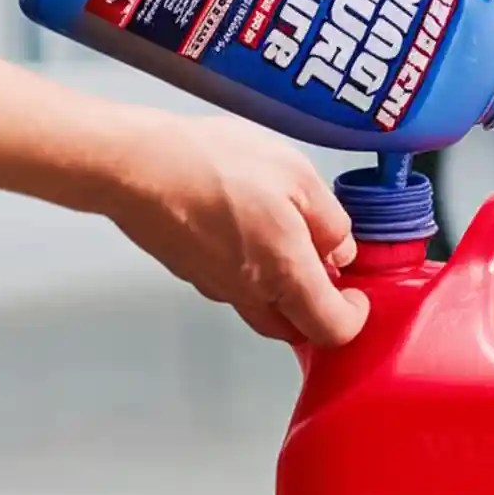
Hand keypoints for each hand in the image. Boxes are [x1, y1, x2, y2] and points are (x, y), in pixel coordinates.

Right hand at [105, 113, 368, 346]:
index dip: (354, 317)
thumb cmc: (213, 164)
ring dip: (284, 291)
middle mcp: (249, 293)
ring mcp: (215, 286)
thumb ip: (330, 221)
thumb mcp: (297, 176)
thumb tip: (340, 250)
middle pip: (295, 330)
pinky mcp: (190, 271)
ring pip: (262, 309)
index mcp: (285, 274)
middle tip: (326, 270)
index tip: (357, 292)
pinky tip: (248, 228)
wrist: (136, 165)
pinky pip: (232, 285)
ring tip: (287, 240)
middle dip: (317, 310)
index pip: (333, 330)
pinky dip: (250, 272)